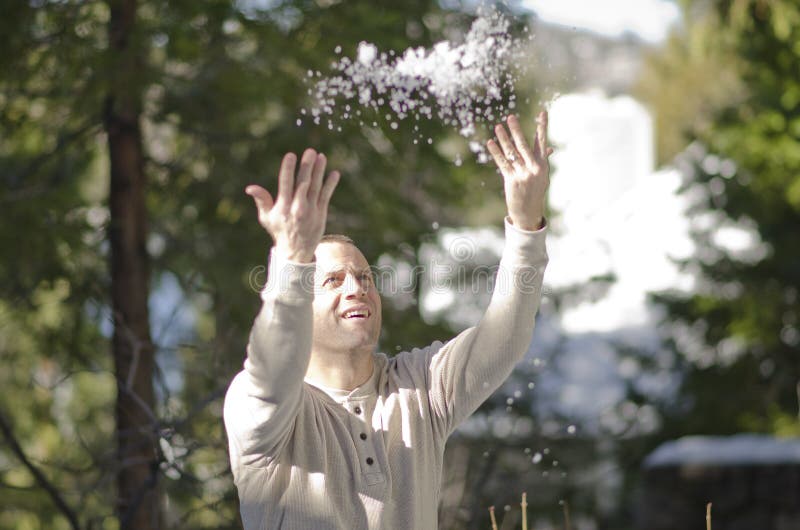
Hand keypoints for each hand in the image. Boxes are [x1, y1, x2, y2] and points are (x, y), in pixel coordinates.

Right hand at [246, 148, 339, 262]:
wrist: (295, 251)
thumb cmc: (279, 230)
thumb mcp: (266, 217)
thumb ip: (261, 200)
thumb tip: (250, 188)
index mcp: (283, 206)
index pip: (285, 184)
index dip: (288, 169)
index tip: (291, 155)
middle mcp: (297, 208)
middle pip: (303, 183)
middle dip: (306, 166)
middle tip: (310, 151)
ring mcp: (311, 210)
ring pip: (316, 187)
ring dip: (319, 172)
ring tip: (321, 157)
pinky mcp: (321, 213)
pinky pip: (326, 196)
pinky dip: (330, 185)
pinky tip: (334, 173)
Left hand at [487, 112, 552, 230]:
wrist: (529, 212)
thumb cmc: (535, 191)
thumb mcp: (542, 176)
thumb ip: (542, 160)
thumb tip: (549, 148)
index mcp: (542, 164)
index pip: (542, 141)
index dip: (542, 127)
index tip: (543, 112)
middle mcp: (533, 168)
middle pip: (524, 145)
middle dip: (517, 131)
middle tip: (510, 117)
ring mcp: (522, 174)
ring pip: (511, 153)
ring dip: (504, 139)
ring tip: (498, 127)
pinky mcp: (512, 180)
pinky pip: (502, 163)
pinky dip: (496, 152)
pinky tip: (490, 143)